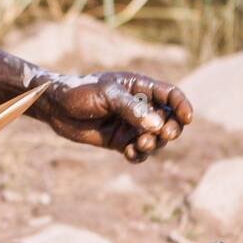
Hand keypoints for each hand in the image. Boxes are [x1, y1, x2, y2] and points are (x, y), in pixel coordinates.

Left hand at [37, 71, 192, 161]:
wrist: (55, 107)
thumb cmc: (81, 92)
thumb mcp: (108, 95)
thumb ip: (132, 109)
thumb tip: (158, 125)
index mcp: (140, 87)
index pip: (171, 95)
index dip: (182, 106)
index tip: (187, 119)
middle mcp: (140, 107)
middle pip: (168, 120)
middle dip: (170, 129)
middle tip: (164, 135)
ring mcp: (130, 125)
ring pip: (155, 138)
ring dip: (154, 144)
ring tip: (141, 144)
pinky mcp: (119, 141)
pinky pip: (138, 151)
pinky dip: (139, 155)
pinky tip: (130, 153)